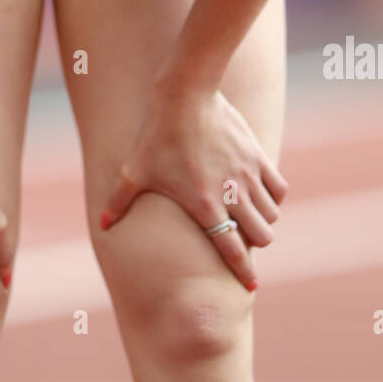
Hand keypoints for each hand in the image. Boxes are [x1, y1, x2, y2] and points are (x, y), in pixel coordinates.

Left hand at [99, 89, 287, 288]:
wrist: (185, 95)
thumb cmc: (157, 135)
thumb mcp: (135, 170)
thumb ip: (120, 201)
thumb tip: (103, 225)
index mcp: (205, 206)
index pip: (232, 250)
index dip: (243, 272)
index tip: (250, 286)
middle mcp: (232, 194)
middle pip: (262, 236)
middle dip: (254, 243)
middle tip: (241, 238)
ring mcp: (248, 175)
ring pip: (272, 213)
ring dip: (263, 219)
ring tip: (248, 215)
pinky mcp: (258, 156)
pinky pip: (279, 187)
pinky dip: (273, 195)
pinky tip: (259, 192)